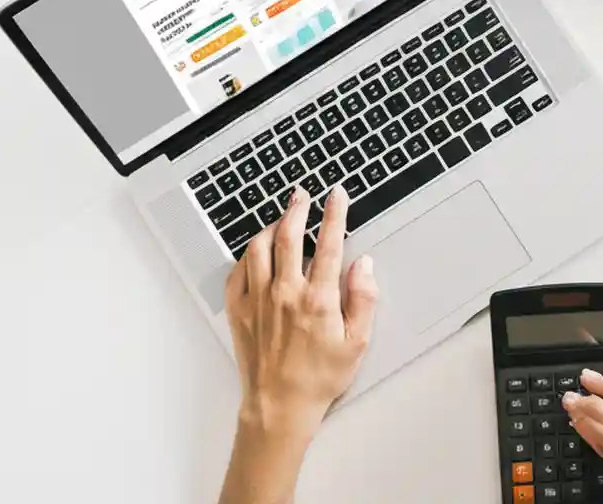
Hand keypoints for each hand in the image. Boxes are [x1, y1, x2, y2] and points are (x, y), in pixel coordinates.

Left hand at [218, 185, 377, 503]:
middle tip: (302, 194)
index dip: (334, 214)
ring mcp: (258, 300)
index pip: (329, 244)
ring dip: (271, 227)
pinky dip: (248, 255)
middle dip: (298, 208)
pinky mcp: (238, 311)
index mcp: (318, 299)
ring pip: (259, 248)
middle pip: (290, 236)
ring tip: (281, 219)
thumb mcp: (357, 343)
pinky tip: (257, 252)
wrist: (279, 406)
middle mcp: (285, 292)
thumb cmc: (320, 379)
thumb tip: (364, 266)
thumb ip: (364, 300)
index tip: (336, 196)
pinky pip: (238, 271)